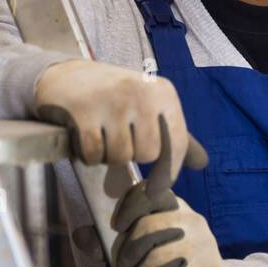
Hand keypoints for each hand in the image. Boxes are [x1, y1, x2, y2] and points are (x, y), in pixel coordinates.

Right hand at [34, 59, 207, 182]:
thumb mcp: (149, 106)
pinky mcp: (83, 111)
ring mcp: (112, 101)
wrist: (65, 75)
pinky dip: (87, 156)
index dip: (169, 172)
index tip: (156, 191)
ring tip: (101, 135)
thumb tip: (202, 163)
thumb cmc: (114, 97)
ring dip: (107, 156)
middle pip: (147, 154)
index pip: (177, 143)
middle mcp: (141, 93)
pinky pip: (93, 155)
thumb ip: (174, 135)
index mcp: (163, 92)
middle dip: (131, 155)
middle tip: (117, 137)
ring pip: (119, 157)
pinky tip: (82, 137)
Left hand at [107, 136, 236, 266]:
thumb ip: (114, 242)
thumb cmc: (173, 265)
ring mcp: (202, 246)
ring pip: (154, 260)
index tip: (117, 227)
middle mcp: (191, 221)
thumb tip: (80, 236)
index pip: (149, 191)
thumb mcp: (147, 249)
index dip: (126, 208)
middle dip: (125, 254)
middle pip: (145, 229)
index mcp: (176, 207)